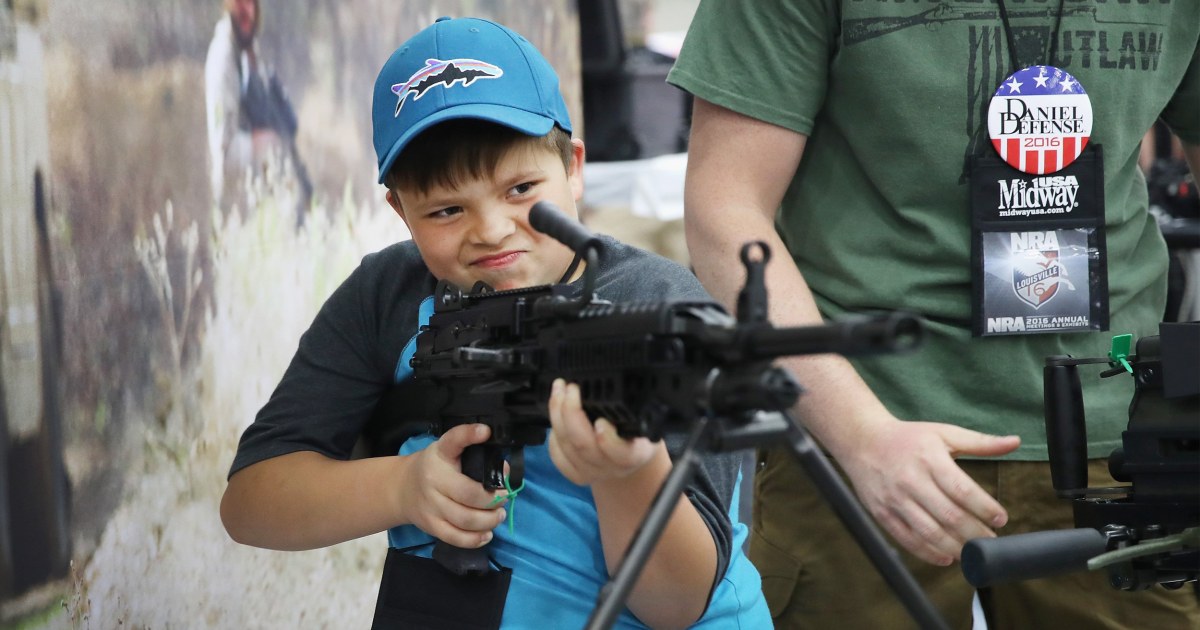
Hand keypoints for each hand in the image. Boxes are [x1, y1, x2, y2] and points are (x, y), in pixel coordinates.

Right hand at [396, 423, 508, 547]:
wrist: (401, 488)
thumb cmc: (435, 468)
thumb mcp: (449, 452)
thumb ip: (474, 455)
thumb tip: (505, 471)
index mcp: (440, 455)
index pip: (453, 441)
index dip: (469, 435)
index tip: (486, 431)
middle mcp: (433, 479)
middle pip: (468, 494)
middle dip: (493, 499)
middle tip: (504, 497)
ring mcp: (430, 506)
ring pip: (465, 520)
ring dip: (489, 520)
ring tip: (499, 515)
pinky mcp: (430, 526)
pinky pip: (455, 538)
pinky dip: (475, 539)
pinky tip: (487, 534)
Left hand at [546, 379, 660, 485]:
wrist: (632, 455)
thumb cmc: (640, 431)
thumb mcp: (647, 420)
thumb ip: (637, 408)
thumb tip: (627, 384)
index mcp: (635, 454)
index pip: (621, 453)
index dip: (608, 439)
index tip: (600, 421)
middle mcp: (613, 467)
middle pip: (584, 446)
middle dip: (571, 413)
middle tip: (570, 388)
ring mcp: (593, 473)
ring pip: (567, 447)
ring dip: (558, 415)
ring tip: (559, 390)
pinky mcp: (576, 474)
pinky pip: (557, 456)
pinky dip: (553, 434)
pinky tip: (555, 414)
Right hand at [837, 419, 1020, 565]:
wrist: (861, 440)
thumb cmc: (908, 438)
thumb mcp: (944, 433)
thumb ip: (980, 442)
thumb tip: (1015, 442)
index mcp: (929, 459)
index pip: (962, 490)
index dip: (984, 508)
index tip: (1001, 518)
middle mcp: (911, 480)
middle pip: (948, 515)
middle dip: (975, 533)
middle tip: (991, 540)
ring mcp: (894, 499)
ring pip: (929, 532)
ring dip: (955, 547)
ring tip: (973, 552)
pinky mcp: (882, 513)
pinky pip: (907, 539)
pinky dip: (928, 553)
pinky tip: (946, 558)